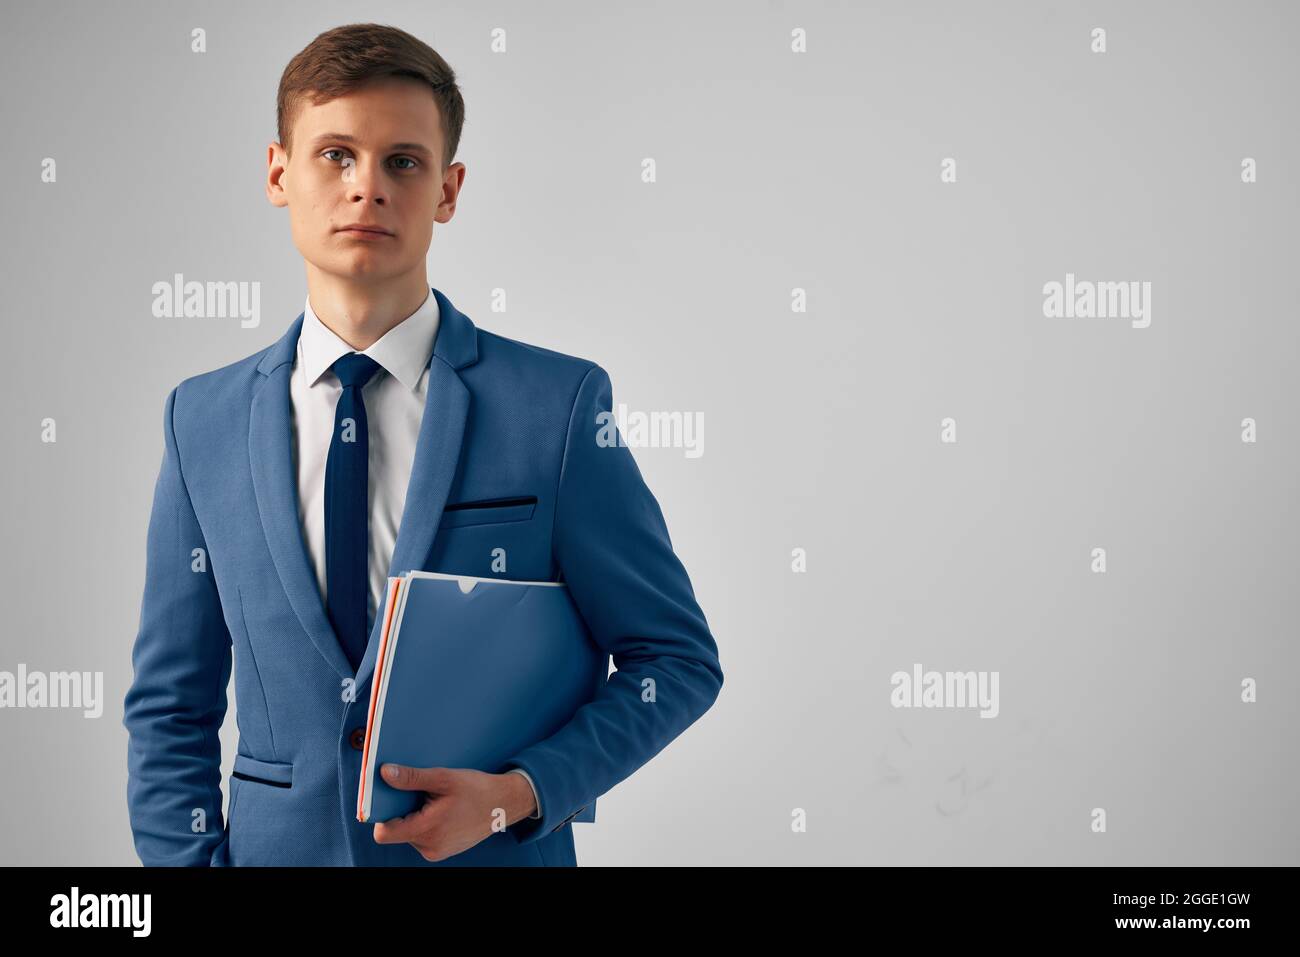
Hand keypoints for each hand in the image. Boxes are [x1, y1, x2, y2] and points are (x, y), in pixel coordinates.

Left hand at [371, 764, 536, 861]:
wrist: (505, 804)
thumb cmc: (478, 789)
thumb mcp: (444, 778)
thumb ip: (412, 778)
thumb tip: (385, 773)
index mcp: (428, 830)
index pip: (384, 832)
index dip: (382, 814)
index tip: (390, 797)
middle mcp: (429, 847)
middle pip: (397, 831)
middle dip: (403, 811)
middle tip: (421, 794)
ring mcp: (436, 851)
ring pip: (408, 834)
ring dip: (415, 817)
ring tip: (436, 802)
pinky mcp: (442, 851)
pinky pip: (421, 837)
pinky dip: (425, 823)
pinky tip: (442, 811)